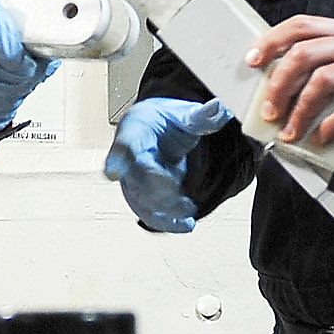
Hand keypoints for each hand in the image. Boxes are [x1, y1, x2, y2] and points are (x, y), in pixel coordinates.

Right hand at [103, 97, 232, 232]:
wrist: (158, 130)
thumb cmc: (166, 121)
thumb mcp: (185, 114)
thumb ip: (202, 116)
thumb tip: (219, 108)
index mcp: (135, 131)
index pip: (123, 145)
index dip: (118, 158)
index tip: (114, 171)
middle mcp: (128, 158)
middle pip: (135, 178)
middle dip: (156, 190)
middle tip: (179, 196)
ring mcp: (133, 179)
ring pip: (140, 200)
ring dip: (164, 209)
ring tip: (188, 212)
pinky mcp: (142, 196)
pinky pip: (149, 213)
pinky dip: (167, 222)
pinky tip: (186, 225)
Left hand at [245, 15, 333, 146]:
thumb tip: (288, 79)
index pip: (301, 25)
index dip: (272, 41)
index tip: (252, 61)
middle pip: (305, 54)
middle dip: (279, 84)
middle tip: (269, 110)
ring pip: (325, 79)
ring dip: (300, 109)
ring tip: (291, 131)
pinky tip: (324, 137)